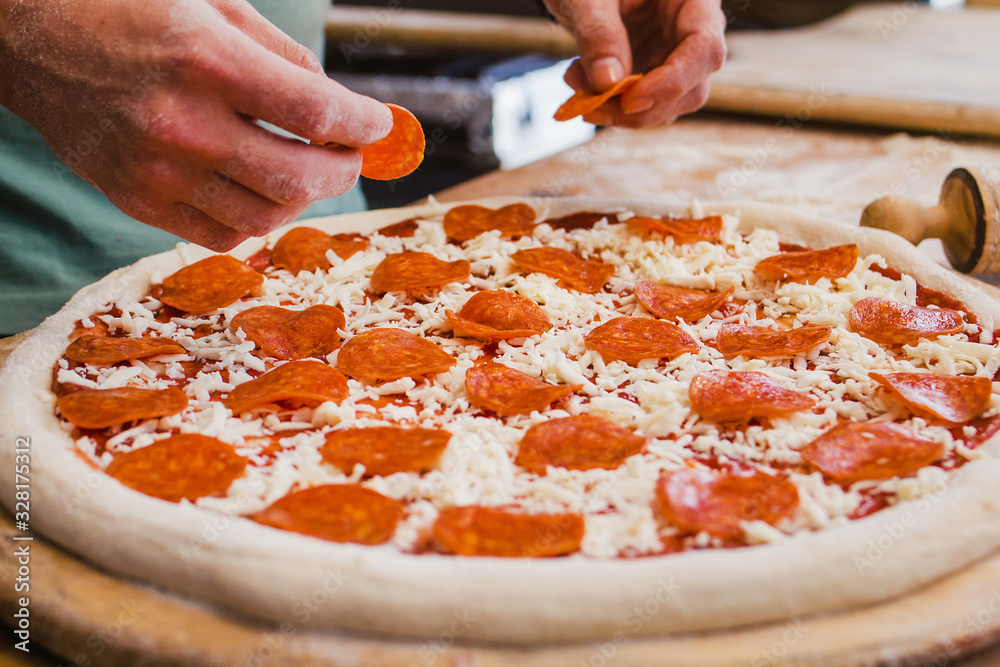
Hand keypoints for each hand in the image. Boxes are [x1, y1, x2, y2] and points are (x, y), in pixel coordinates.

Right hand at [0, 0, 391, 250]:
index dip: (363, 125)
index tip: (379, 125)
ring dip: (303, 197)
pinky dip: (258, 218)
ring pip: (265, 215)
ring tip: (305, 169)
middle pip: (297, 178)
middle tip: (350, 156)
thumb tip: (339, 107)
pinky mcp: (138, 200)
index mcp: (206, 60)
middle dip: (343, 171)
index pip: (315, 113)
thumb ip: (283, 57)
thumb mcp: (215, 5)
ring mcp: (157, 170)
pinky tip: (259, 189)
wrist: (33, 37)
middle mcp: (182, 123)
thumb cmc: (131, 9)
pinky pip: (223, 234)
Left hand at [545, 0, 725, 127]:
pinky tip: (579, 81)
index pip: (704, 49)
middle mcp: (692, 30)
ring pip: (667, 105)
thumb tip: (608, 83)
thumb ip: (599, 32)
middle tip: (591, 107)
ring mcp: (674, 54)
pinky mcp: (652, 72)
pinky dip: (609, 105)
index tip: (629, 101)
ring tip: (577, 84)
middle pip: (691, 87)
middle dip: (641, 109)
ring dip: (620, 112)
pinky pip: (642, 104)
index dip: (672, 82)